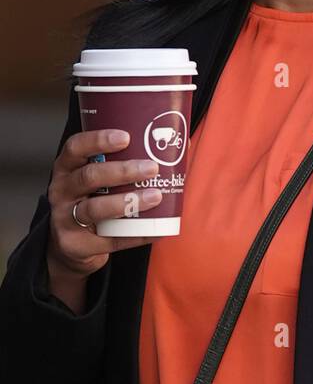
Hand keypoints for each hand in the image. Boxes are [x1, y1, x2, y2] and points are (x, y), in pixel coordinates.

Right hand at [46, 128, 162, 276]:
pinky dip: (136, 235)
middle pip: (88, 176)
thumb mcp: (97, 179)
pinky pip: (110, 240)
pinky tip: (157, 229)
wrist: (71, 246)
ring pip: (95, 209)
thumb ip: (124, 161)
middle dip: (122, 171)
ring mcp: (65, 219)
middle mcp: (61, 191)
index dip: (98, 140)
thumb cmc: (93, 200)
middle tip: (152, 167)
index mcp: (67, 168)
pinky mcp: (75, 245)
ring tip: (155, 196)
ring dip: (128, 202)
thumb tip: (180, 144)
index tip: (126, 137)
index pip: (75, 147)